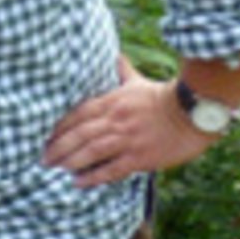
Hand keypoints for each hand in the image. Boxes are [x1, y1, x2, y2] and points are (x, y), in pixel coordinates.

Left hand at [43, 60, 214, 184]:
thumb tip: (116, 56)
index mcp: (113, 102)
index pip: (77, 114)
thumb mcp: (140, 83)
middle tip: (42, 159)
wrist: (196, 111)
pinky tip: (78, 182)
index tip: (44, 137)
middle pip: (79, 134)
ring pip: (91, 151)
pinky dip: (93, 176)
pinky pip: (111, 169)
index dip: (59, 128)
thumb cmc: (166, 97)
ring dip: (70, 162)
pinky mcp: (140, 157)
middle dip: (58, 148)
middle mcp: (116, 120)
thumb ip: (124, 72)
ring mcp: (128, 139)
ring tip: (55, 170)